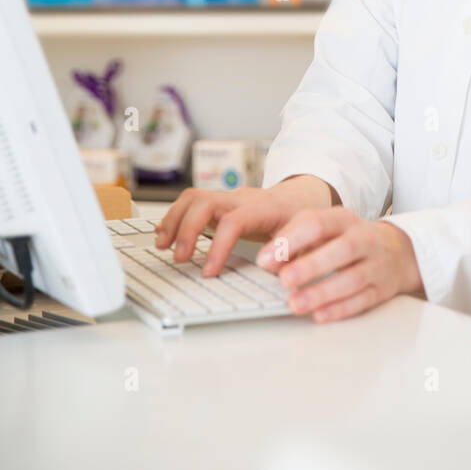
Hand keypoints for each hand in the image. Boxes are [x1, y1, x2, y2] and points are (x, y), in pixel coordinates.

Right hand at [154, 176, 336, 272]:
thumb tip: (276, 271)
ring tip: (162, 246)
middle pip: (206, 202)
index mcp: (266, 208)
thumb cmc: (305, 218)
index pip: (234, 220)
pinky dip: (175, 217)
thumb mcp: (308, 237)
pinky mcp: (220, 203)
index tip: (208, 272)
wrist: (304, 197)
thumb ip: (293, 253)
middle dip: (187, 230)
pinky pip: (192, 202)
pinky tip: (166, 235)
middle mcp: (243, 198)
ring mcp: (230, 198)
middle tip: (179, 259)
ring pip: (194, 197)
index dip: (218, 246)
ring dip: (174, 221)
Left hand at [256, 208, 423, 321]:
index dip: (290, 240)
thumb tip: (270, 261)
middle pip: (341, 250)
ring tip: (295, 304)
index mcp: (344, 219)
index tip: (265, 259)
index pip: (317, 223)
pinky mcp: (382, 289)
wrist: (396, 250)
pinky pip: (363, 300)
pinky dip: (340, 309)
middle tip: (285, 280)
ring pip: (352, 279)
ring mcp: (376, 264)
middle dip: (311, 265)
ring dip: (322, 293)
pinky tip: (319, 315)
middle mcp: (363, 239)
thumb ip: (295, 239)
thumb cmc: (348, 239)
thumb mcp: (325, 228)